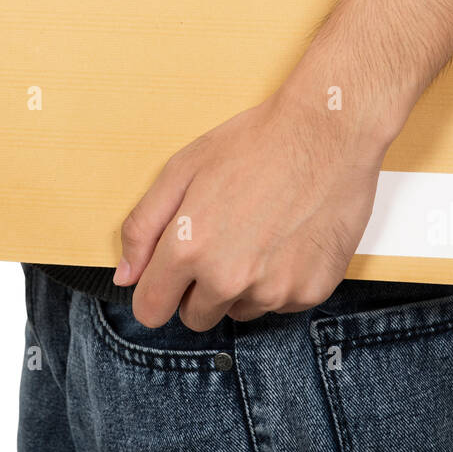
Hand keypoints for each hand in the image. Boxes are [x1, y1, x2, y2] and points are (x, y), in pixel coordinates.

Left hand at [115, 79, 398, 331]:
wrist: (327, 133)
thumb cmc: (254, 144)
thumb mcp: (182, 170)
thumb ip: (143, 227)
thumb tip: (125, 277)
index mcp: (189, 249)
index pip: (151, 310)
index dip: (156, 292)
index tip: (169, 278)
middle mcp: (229, 279)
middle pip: (195, 318)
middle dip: (198, 290)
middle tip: (221, 243)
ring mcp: (273, 290)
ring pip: (239, 312)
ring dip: (241, 287)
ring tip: (259, 234)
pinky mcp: (311, 292)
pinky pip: (281, 304)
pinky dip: (280, 281)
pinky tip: (288, 240)